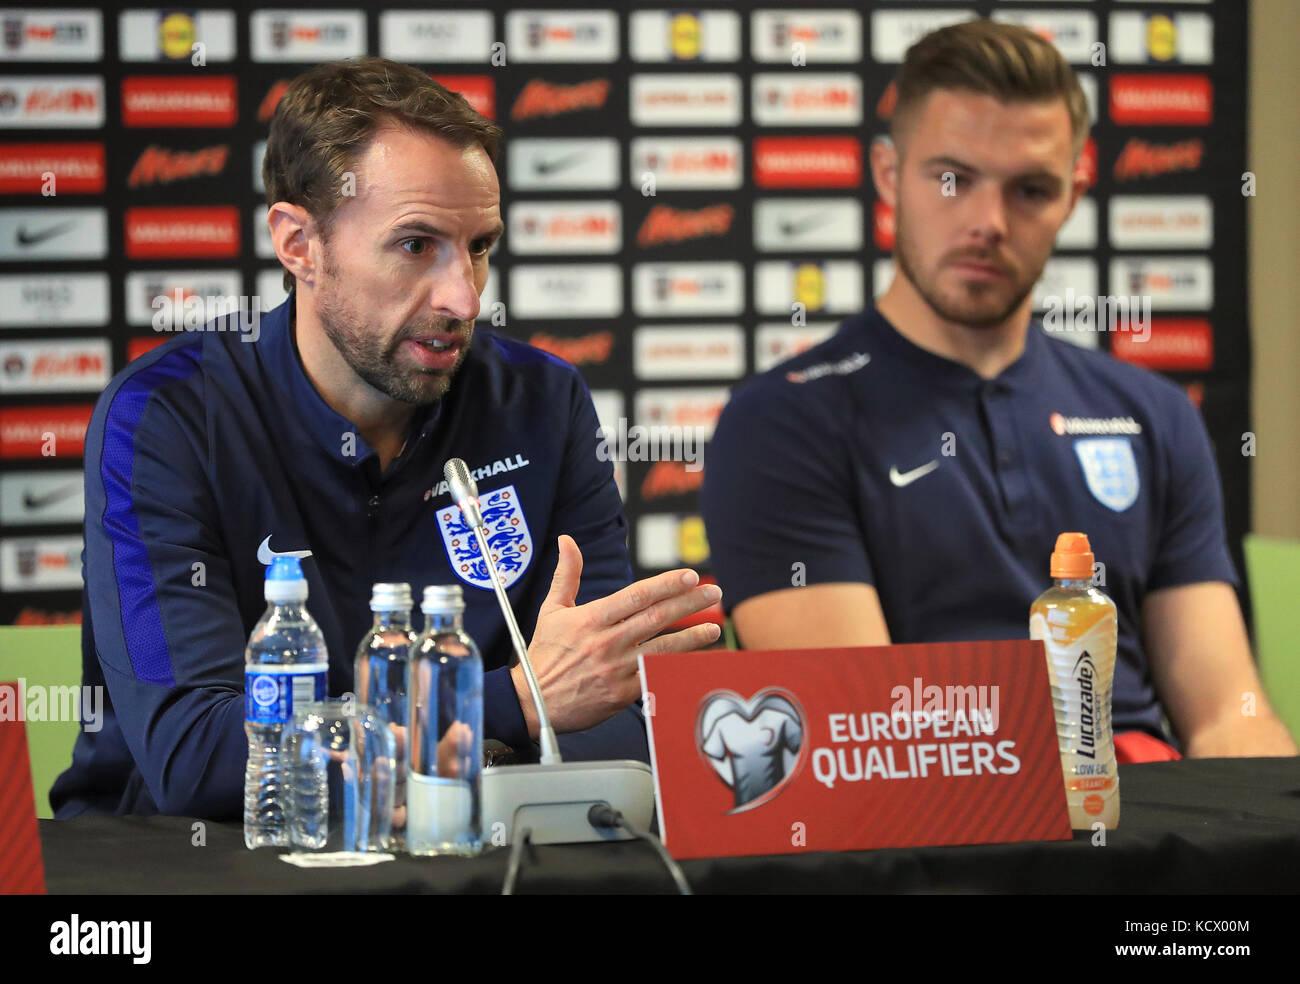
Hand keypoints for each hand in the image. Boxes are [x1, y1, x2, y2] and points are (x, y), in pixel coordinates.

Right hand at [513, 535, 721, 735]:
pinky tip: (695, 660)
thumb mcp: (552, 610)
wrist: (532, 702)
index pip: (636, 596)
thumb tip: (566, 540)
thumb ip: (567, 574)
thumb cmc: (543, 654)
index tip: (690, 576)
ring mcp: (616, 669)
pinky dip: (675, 668)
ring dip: (692, 637)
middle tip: (713, 593)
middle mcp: (606, 642)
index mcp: (591, 619)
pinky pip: (655, 676)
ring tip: (714, 627)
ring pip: (662, 648)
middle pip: (656, 618)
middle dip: (689, 603)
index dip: (666, 585)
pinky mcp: (621, 694)